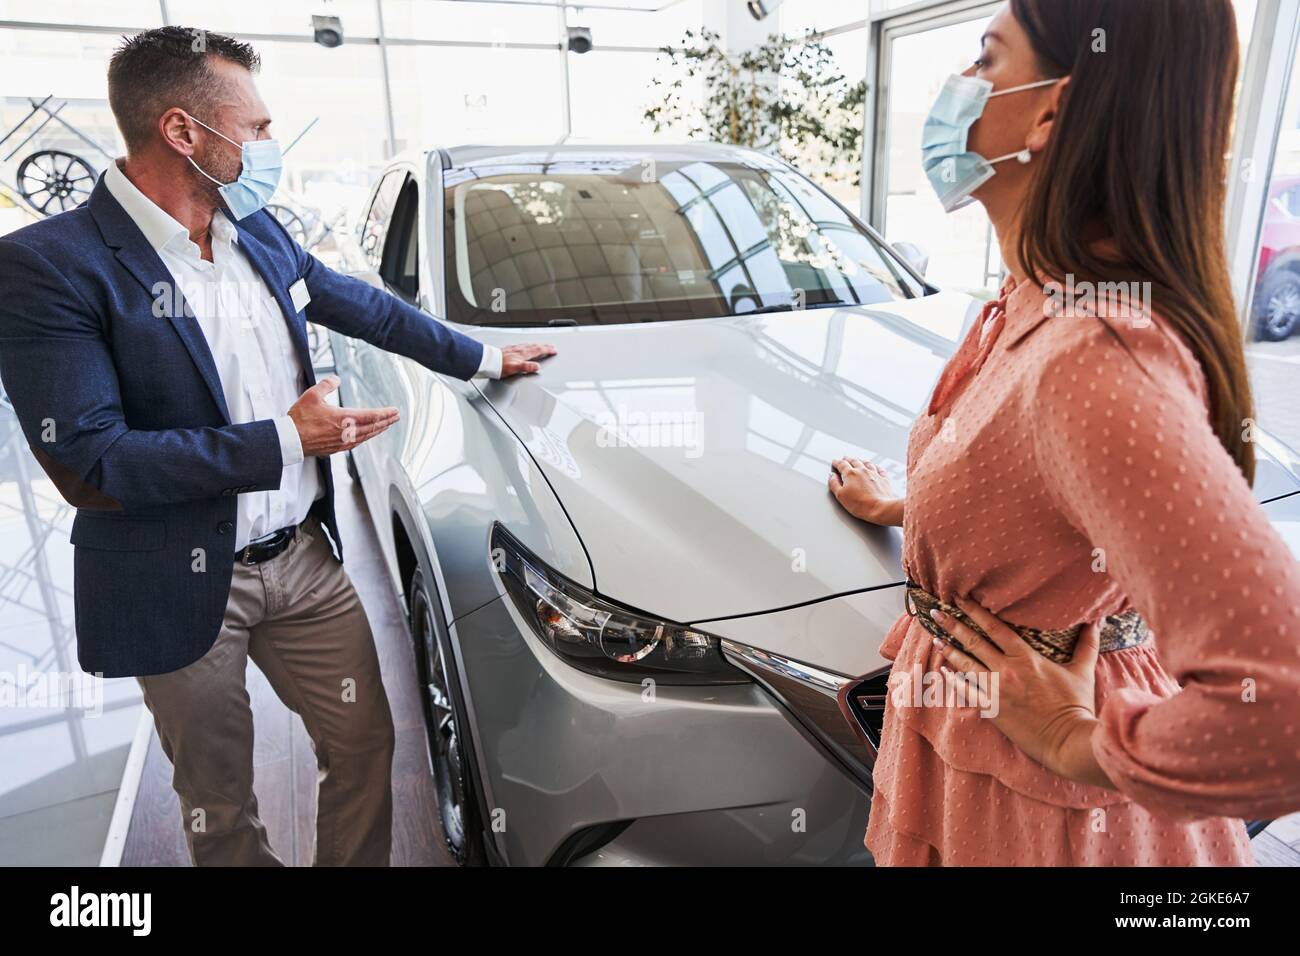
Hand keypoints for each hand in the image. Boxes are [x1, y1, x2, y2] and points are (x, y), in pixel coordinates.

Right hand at [287, 376, 398, 457]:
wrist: (289, 440)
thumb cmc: (300, 418)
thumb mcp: (312, 395)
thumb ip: (327, 385)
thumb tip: (336, 379)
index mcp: (344, 419)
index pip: (371, 416)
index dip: (385, 413)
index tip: (395, 411)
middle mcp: (347, 433)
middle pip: (373, 427)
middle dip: (386, 421)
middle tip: (396, 417)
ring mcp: (342, 442)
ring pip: (366, 436)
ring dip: (377, 430)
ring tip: (385, 426)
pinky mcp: (336, 448)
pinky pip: (357, 443)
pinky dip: (366, 437)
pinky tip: (366, 436)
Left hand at [500, 343, 556, 377]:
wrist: (489, 362)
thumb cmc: (500, 366)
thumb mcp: (516, 368)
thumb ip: (527, 367)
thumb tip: (537, 367)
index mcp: (523, 354)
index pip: (538, 350)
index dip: (547, 350)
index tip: (554, 350)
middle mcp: (519, 349)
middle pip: (535, 346)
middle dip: (544, 346)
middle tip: (551, 346)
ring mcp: (514, 348)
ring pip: (528, 345)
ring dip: (536, 345)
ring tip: (540, 346)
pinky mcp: (509, 349)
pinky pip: (521, 346)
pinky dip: (527, 346)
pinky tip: (524, 347)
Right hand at [829, 457, 903, 525]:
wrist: (880, 508)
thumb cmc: (860, 504)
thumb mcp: (840, 495)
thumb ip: (834, 483)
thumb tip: (831, 476)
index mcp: (850, 474)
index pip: (841, 464)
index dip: (837, 462)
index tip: (835, 462)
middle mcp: (862, 470)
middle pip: (854, 461)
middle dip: (848, 459)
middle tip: (844, 458)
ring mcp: (874, 474)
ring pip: (867, 463)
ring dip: (861, 460)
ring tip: (858, 460)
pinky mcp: (884, 479)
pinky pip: (880, 469)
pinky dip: (876, 466)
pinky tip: (875, 467)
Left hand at [929, 597, 1113, 788]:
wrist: (1068, 741)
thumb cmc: (1076, 704)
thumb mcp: (1082, 670)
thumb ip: (1087, 644)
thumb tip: (1098, 621)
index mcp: (1027, 657)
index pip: (995, 628)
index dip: (976, 611)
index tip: (960, 598)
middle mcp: (1007, 670)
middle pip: (974, 642)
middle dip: (953, 625)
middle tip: (936, 613)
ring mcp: (997, 690)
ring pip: (966, 665)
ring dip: (949, 651)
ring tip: (935, 638)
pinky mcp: (992, 710)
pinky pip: (967, 692)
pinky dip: (953, 681)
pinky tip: (944, 672)